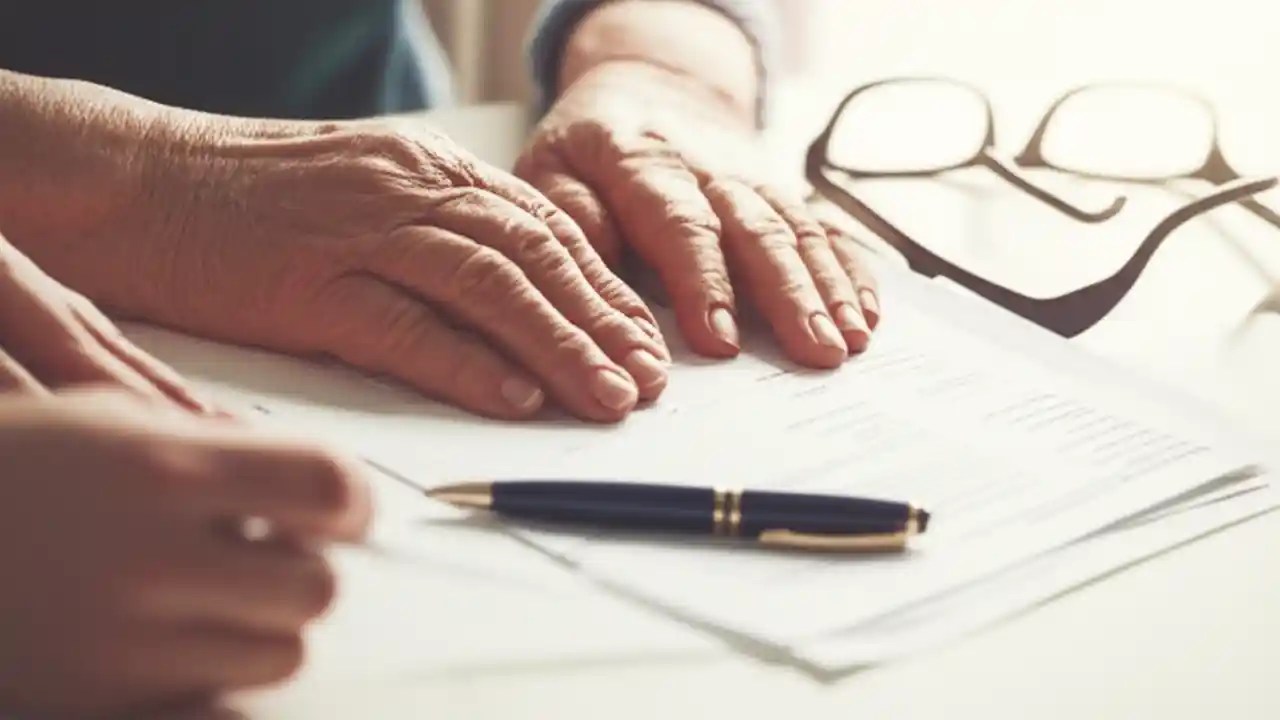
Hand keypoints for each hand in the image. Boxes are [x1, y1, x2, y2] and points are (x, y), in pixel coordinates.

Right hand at [0, 390, 371, 717]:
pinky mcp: (98, 709)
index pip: (324, 485)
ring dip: (262, 627)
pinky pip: (221, 712)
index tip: (342, 510)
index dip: (352, 499)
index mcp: (158, 469)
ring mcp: (121, 648)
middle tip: (264, 556)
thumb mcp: (102, 423)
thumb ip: (212, 446)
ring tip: (208, 600)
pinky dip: (220, 684)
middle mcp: (147, 560)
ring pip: (279, 656)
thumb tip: (316, 480)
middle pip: (315, 587)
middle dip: (302, 569)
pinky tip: (183, 648)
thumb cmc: (7, 472)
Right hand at [28, 114, 669, 422]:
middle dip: (602, 323)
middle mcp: (408, 192)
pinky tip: (513, 396)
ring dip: (557, 346)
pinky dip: (466, 363)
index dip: (604, 288)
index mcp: (428, 170)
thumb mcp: (367, 189)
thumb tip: (520, 291)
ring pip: (487, 289)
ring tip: (607, 396)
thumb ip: (442, 229)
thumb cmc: (252, 195)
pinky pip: (402, 327)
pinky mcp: (306, 285)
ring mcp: (358, 235)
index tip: (646, 340)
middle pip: (532, 259)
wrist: (137, 178)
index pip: (544, 230)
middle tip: (649, 379)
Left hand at [516, 62, 879, 367]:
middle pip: (756, 230)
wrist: (646, 87)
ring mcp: (754, 179)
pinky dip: (852, 270)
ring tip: (849, 342)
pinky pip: (825, 228)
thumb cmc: (590, 151)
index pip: (679, 222)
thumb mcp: (551, 172)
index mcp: (641, 161)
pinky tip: (868, 314)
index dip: (703, 281)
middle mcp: (708, 168)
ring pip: (799, 230)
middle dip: (788, 294)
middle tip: (813, 351)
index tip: (720, 341)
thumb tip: (598, 286)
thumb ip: (572, 223)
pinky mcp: (782, 194)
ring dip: (828, 287)